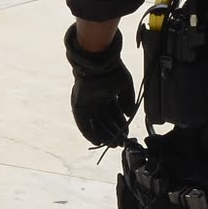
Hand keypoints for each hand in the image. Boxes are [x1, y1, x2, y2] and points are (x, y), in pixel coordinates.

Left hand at [64, 24, 135, 146]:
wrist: (100, 64)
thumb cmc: (112, 71)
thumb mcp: (125, 86)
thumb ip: (127, 101)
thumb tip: (129, 114)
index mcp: (107, 95)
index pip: (114, 114)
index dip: (120, 125)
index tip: (126, 135)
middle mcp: (96, 101)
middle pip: (105, 122)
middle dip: (113, 133)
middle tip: (121, 143)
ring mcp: (87, 104)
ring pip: (95, 124)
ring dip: (103, 135)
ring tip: (113, 144)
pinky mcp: (78, 106)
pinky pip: (83, 123)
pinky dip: (90, 133)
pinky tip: (99, 141)